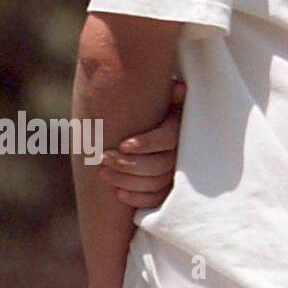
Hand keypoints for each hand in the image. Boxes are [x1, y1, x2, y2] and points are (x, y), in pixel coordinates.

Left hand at [98, 78, 184, 208]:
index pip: (169, 139)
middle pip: (159, 166)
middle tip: (102, 157)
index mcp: (182, 128)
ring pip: (155, 184)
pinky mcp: (169, 188)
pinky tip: (118, 192)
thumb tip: (178, 88)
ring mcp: (177, 172)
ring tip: (103, 171)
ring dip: (126, 181)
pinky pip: (157, 200)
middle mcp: (184, 153)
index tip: (123, 144)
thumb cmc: (156, 108)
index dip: (146, 144)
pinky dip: (137, 199)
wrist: (154, 126)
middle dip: (127, 164)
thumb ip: (167, 94)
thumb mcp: (163, 98)